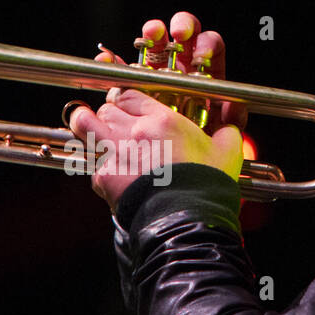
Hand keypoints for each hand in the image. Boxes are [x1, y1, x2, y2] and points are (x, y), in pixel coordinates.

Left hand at [69, 12, 244, 210]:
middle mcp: (134, 131)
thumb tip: (230, 130)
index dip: (125, 99)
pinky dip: (97, 167)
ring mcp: (116, 152)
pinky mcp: (105, 177)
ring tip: (88, 130)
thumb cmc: (206, 186)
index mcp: (163, 120)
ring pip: (83, 123)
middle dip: (107, 113)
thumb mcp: (226, 153)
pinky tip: (107, 173)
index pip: (130, 94)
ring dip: (85, 125)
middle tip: (113, 123)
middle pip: (106, 107)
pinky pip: (91, 164)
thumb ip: (226, 134)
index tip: (126, 105)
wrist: (187, 220)